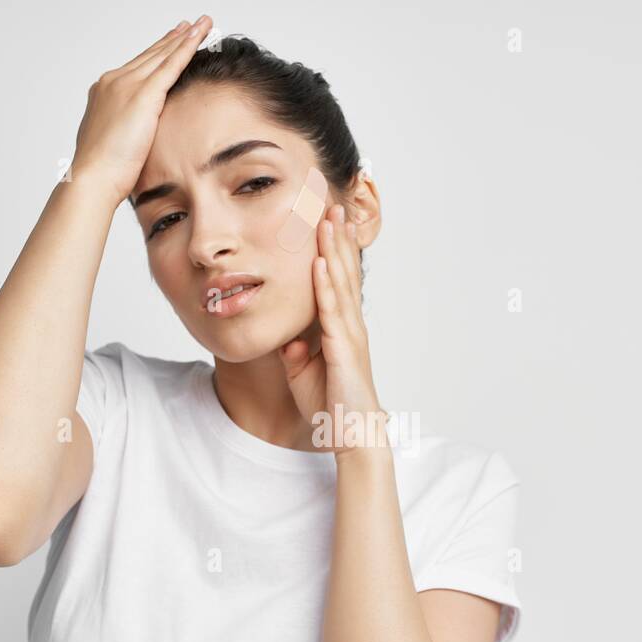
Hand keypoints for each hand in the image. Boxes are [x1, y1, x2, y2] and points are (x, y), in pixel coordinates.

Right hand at [70, 15, 210, 203]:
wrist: (93, 177)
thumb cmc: (102, 171)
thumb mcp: (114, 142)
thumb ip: (126, 130)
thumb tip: (136, 137)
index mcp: (105, 92)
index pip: (137, 67)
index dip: (156, 53)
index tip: (170, 42)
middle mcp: (114, 82)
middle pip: (151, 56)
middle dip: (172, 39)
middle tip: (189, 25)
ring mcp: (127, 85)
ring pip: (163, 55)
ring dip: (185, 38)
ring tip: (202, 24)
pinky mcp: (144, 95)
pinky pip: (171, 65)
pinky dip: (186, 48)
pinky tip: (199, 37)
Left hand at [277, 203, 386, 455]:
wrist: (351, 435)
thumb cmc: (331, 407)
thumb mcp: (304, 374)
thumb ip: (298, 353)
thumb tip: (290, 340)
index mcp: (342, 329)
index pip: (337, 283)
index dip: (332, 252)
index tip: (325, 225)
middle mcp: (350, 325)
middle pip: (342, 274)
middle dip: (336, 240)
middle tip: (330, 206)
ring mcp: (349, 334)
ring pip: (339, 284)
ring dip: (332, 250)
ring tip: (327, 220)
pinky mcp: (343, 348)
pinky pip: (331, 310)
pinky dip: (324, 284)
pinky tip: (318, 262)